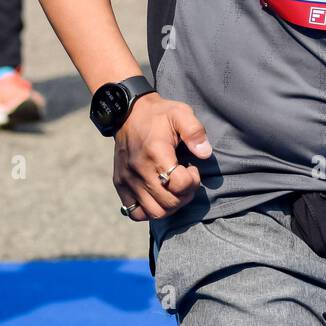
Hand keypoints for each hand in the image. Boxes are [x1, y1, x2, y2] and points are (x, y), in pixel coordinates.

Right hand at [113, 93, 211, 221]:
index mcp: (156, 152)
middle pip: (170, 203)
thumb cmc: (159, 114)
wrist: (127, 112)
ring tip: (173, 189)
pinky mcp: (120, 184)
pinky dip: (149, 210)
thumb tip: (205, 154)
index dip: (193, 181)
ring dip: (170, 206)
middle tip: (185, 180)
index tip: (192, 168)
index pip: (179, 185)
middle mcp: (139, 169)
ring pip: (154, 212)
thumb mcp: (181, 113)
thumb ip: (195, 132)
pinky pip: (135, 212)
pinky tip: (157, 195)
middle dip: (185, 195)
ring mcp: (128, 179)